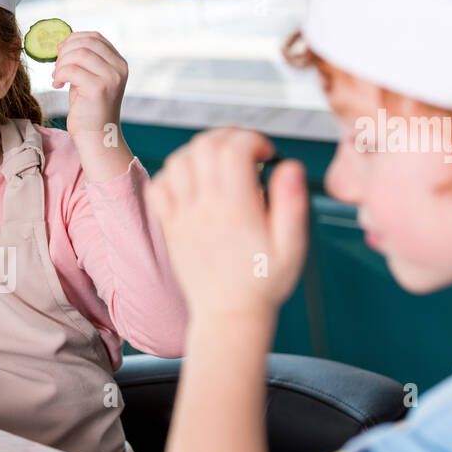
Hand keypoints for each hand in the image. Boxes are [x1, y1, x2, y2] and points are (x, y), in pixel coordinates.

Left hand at [52, 31, 126, 139]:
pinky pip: (71, 70)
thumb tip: (64, 42)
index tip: (61, 50)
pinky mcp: (98, 88)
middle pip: (86, 43)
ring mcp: (111, 77)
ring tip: (57, 77)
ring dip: (61, 64)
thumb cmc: (89, 108)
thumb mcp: (89, 78)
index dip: (74, 38)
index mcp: (119, 63)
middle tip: (57, 66)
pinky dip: (59, 75)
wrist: (96, 136)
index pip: (96, 37)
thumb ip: (84, 60)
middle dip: (66, 51)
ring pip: (78, 54)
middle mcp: (119, 68)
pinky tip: (57, 85)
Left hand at [145, 128, 308, 318]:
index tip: (266, 154)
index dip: (253, 139)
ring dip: (200, 150)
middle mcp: (205, 209)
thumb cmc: (263, 284)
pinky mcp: (170, 228)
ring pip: (179, 161)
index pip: (234, 150)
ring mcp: (183, 218)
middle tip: (246, 148)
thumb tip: (290, 167)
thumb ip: (292, 203)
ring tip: (221, 160)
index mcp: (236, 210)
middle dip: (228, 136)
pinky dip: (173, 173)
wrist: (228, 316)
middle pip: (205, 147)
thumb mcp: (292, 247)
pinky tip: (194, 181)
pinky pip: (158, 187)